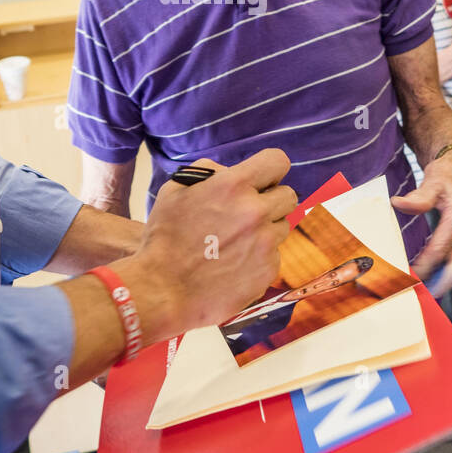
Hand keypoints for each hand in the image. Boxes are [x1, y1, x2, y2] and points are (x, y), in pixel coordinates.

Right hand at [117, 150, 295, 339]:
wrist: (162, 290)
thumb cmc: (164, 238)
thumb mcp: (175, 191)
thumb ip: (207, 172)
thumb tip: (230, 172)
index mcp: (233, 186)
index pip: (277, 162)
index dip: (270, 169)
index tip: (263, 179)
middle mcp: (255, 211)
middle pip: (289, 195)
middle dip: (271, 200)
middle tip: (248, 213)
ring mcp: (265, 243)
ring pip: (282, 226)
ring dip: (266, 230)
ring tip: (236, 242)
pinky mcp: (268, 270)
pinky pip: (274, 255)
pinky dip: (259, 258)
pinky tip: (234, 264)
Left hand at [392, 149, 451, 294]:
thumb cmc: (446, 174)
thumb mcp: (431, 181)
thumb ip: (417, 197)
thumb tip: (397, 203)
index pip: (440, 249)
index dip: (425, 265)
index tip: (411, 275)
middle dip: (442, 283)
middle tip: (424, 295)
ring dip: (450, 281)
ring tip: (432, 291)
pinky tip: (444, 279)